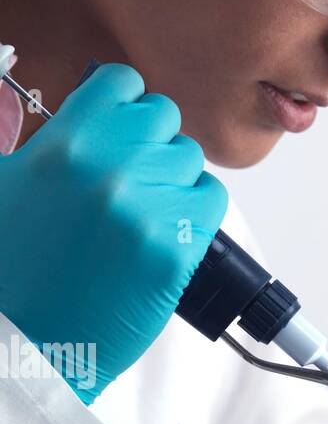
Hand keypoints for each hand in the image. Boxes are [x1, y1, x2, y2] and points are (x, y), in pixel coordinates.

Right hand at [0, 63, 226, 402]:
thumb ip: (46, 138)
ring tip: (141, 218)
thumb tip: (89, 108)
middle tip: (131, 185)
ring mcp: (145, 208)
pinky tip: (166, 235)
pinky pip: (210, 203)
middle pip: (164, 120)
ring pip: (190, 163)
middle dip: (151, 148)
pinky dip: (195, 216)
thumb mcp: (6, 183)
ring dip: (173, 184)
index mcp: (66, 141)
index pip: (124, 84)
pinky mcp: (174, 249)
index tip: (123, 132)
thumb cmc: (16, 267)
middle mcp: (108, 166)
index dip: (126, 109)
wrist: (30, 339)